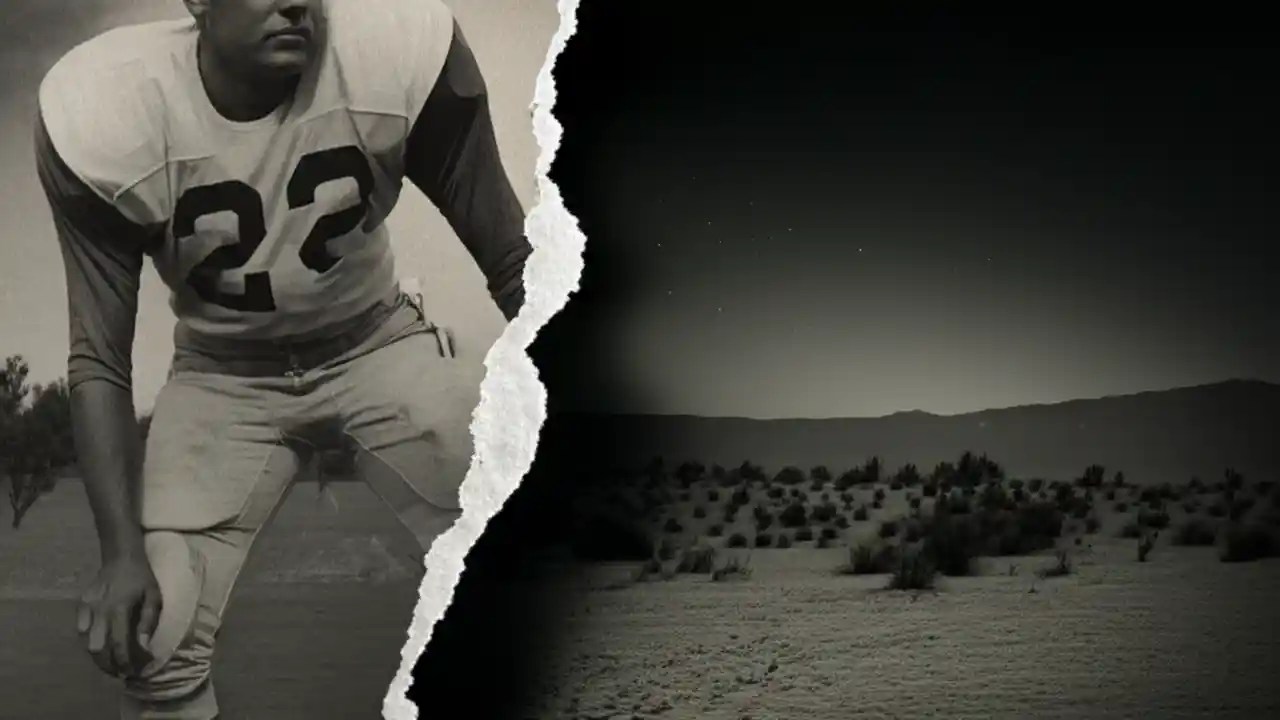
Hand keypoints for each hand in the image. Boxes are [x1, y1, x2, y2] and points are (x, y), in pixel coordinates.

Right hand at [77, 555, 162, 677]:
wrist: (121, 557)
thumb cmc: (142, 577)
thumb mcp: (153, 596)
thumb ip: (148, 621)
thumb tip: (144, 645)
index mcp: (119, 609)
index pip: (118, 644)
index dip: (123, 662)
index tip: (130, 672)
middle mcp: (99, 611)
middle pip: (96, 649)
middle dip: (107, 664)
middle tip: (119, 671)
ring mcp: (87, 608)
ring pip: (86, 641)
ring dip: (98, 655)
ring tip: (111, 661)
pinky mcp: (80, 604)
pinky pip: (80, 629)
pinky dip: (90, 639)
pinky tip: (101, 642)